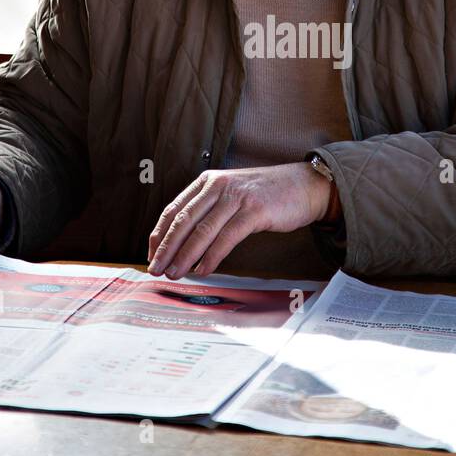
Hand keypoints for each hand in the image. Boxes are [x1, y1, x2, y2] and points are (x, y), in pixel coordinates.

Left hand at [147, 163, 332, 278]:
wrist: (304, 185)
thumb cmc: (267, 194)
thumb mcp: (231, 193)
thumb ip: (209, 209)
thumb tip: (183, 241)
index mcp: (208, 181)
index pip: (174, 209)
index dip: (159, 235)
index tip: (151, 254)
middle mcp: (219, 186)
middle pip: (183, 221)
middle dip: (166, 248)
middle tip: (156, 269)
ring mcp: (237, 197)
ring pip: (202, 231)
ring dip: (184, 256)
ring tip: (175, 274)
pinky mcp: (255, 211)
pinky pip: (226, 237)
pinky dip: (211, 256)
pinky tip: (203, 269)